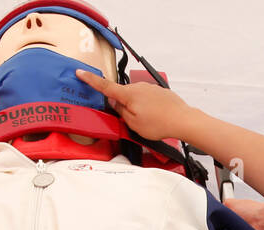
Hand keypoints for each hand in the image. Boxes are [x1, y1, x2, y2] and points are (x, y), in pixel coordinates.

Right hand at [76, 70, 195, 142]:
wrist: (183, 119)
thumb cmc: (160, 123)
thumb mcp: (133, 123)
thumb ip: (120, 112)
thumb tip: (114, 104)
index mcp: (128, 95)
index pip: (105, 86)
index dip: (90, 80)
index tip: (80, 72)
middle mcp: (138, 87)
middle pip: (122, 96)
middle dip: (123, 108)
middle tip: (134, 122)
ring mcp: (148, 87)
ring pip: (135, 99)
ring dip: (137, 110)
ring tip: (149, 122)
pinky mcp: (157, 91)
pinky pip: (146, 100)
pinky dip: (148, 109)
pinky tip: (156, 118)